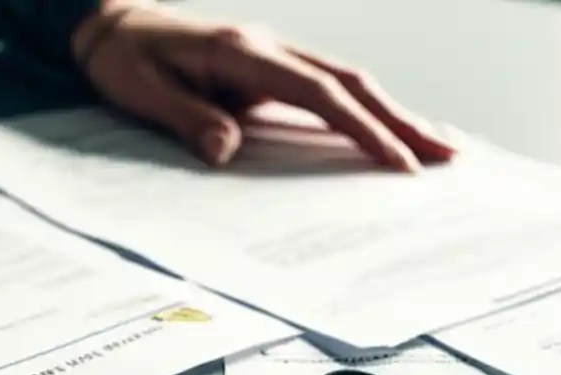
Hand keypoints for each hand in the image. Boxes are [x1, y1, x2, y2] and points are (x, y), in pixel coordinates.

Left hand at [72, 1, 454, 170]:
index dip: (360, 127)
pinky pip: (325, 90)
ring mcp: (271, 57)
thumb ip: (188, 120)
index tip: (396, 160)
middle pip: (349, 82)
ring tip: (438, 146)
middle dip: (401, 119)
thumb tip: (227, 152)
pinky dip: (361, 110)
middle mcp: (267, 49)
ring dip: (391, 114)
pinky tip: (385, 130)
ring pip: (346, 82)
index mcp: (242, 53)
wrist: (112, 28)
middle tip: (448, 155)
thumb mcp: (143, 94)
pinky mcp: (268, 71)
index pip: (318, 92)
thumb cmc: (124, 61)